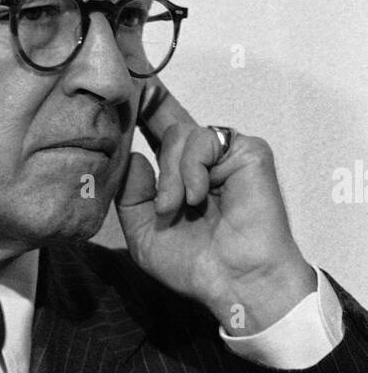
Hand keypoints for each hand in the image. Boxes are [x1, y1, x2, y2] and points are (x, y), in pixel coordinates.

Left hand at [115, 77, 315, 333]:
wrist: (235, 283)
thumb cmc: (196, 265)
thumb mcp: (144, 234)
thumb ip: (131, 196)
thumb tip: (133, 156)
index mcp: (180, 174)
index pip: (157, 129)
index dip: (141, 108)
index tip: (125, 90)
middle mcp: (204, 160)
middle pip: (168, 126)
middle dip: (155, 157)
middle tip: (161, 200)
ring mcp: (226, 154)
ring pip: (183, 133)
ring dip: (171, 174)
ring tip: (176, 208)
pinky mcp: (248, 152)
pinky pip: (206, 139)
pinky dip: (192, 169)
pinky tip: (197, 197)